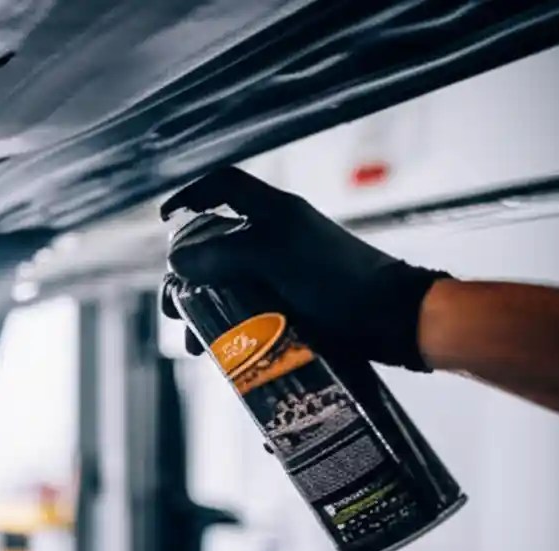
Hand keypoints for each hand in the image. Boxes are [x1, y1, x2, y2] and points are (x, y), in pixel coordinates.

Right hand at [159, 167, 448, 370]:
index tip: (164, 221)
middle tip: (174, 305)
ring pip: (227, 288)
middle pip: (213, 247)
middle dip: (186, 277)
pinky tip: (221, 355)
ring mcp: (283, 276)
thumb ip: (221, 254)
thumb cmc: (337, 280)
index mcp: (273, 214)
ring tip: (195, 345)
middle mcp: (275, 240)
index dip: (191, 196)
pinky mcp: (292, 308)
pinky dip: (230, 332)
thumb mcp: (272, 258)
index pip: (223, 186)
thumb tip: (176, 261)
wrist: (393, 321)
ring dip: (203, 313)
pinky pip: (249, 315)